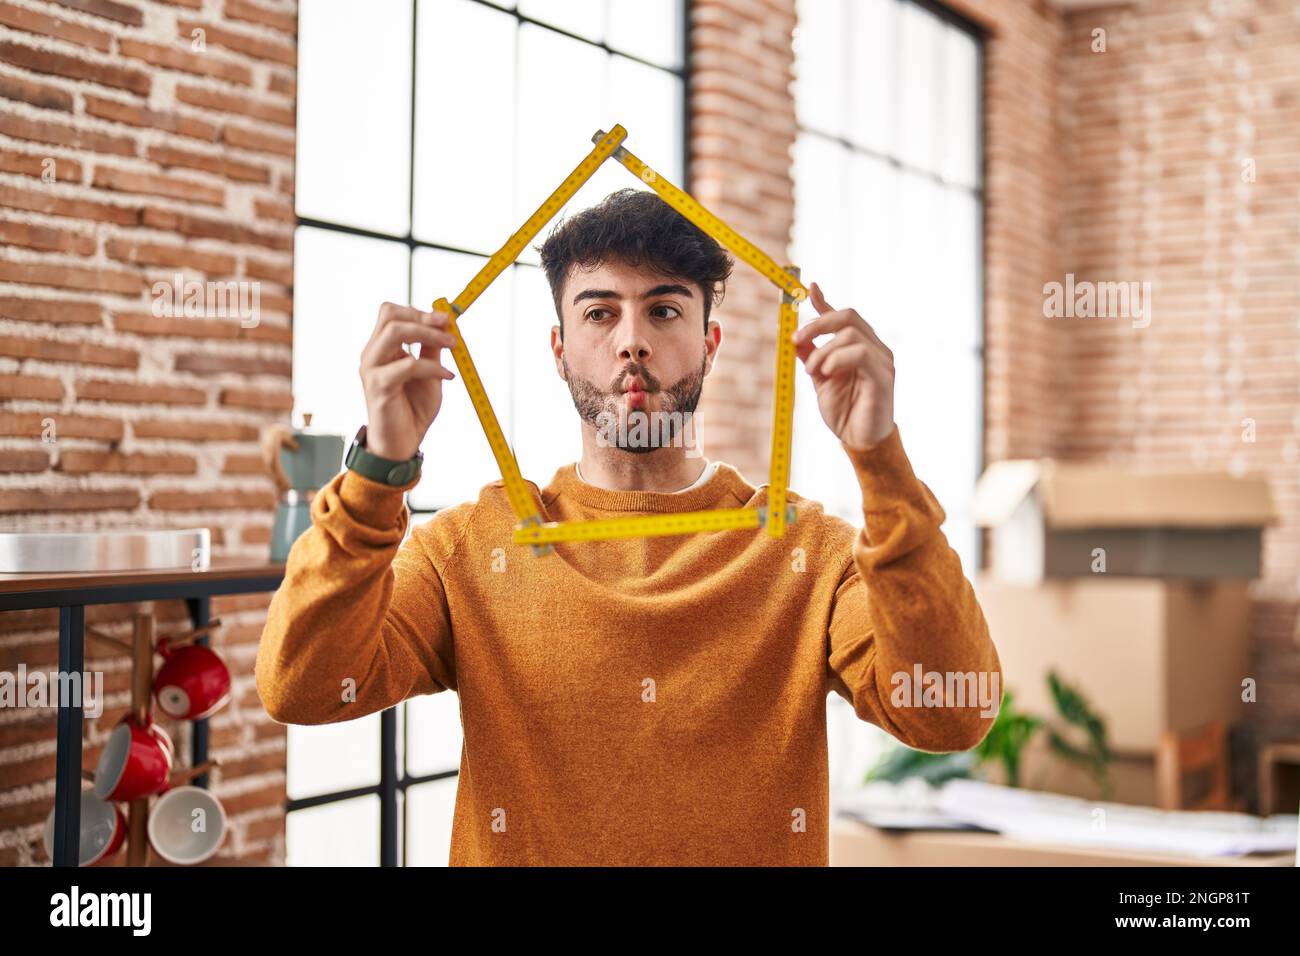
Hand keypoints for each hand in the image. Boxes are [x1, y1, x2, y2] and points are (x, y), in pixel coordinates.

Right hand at [359, 302, 456, 460]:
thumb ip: (431, 350)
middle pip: (389, 315)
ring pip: (394, 332)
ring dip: (428, 334)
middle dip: (422, 316)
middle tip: (448, 327)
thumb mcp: (430, 374)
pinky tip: (448, 377)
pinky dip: (432, 367)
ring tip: (452, 346)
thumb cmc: (413, 409)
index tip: (446, 319)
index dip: (420, 311)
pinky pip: (407, 365)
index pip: (392, 313)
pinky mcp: (378, 386)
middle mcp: (372, 354)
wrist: (402, 444)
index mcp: (382, 348)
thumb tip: (444, 324)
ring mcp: (372, 369)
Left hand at [792, 282, 894, 449]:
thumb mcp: (820, 378)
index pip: (845, 315)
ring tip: (813, 371)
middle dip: (817, 324)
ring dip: (823, 350)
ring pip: (851, 334)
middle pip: (848, 316)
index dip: (825, 301)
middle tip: (796, 340)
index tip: (809, 288)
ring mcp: (882, 361)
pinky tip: (826, 372)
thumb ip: (812, 355)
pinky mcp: (883, 376)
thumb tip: (795, 337)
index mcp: (861, 346)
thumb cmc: (844, 410)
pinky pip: (860, 353)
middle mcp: (876, 348)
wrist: (858, 441)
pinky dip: (837, 358)